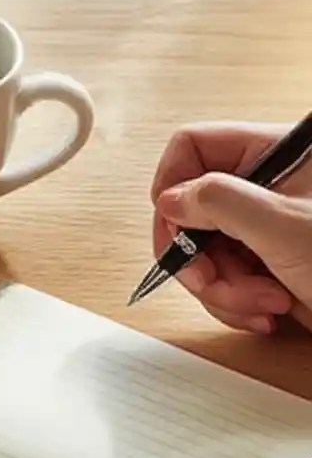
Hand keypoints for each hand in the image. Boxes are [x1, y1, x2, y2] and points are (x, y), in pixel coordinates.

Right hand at [151, 121, 311, 333]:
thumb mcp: (285, 227)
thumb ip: (219, 202)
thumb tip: (171, 199)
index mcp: (281, 153)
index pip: (195, 146)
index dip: (172, 185)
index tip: (173, 227)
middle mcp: (271, 186)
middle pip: (192, 206)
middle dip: (200, 255)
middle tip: (210, 282)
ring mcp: (269, 227)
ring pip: (205, 250)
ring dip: (223, 288)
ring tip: (264, 304)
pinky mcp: (271, 264)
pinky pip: (225, 279)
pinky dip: (236, 303)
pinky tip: (271, 312)